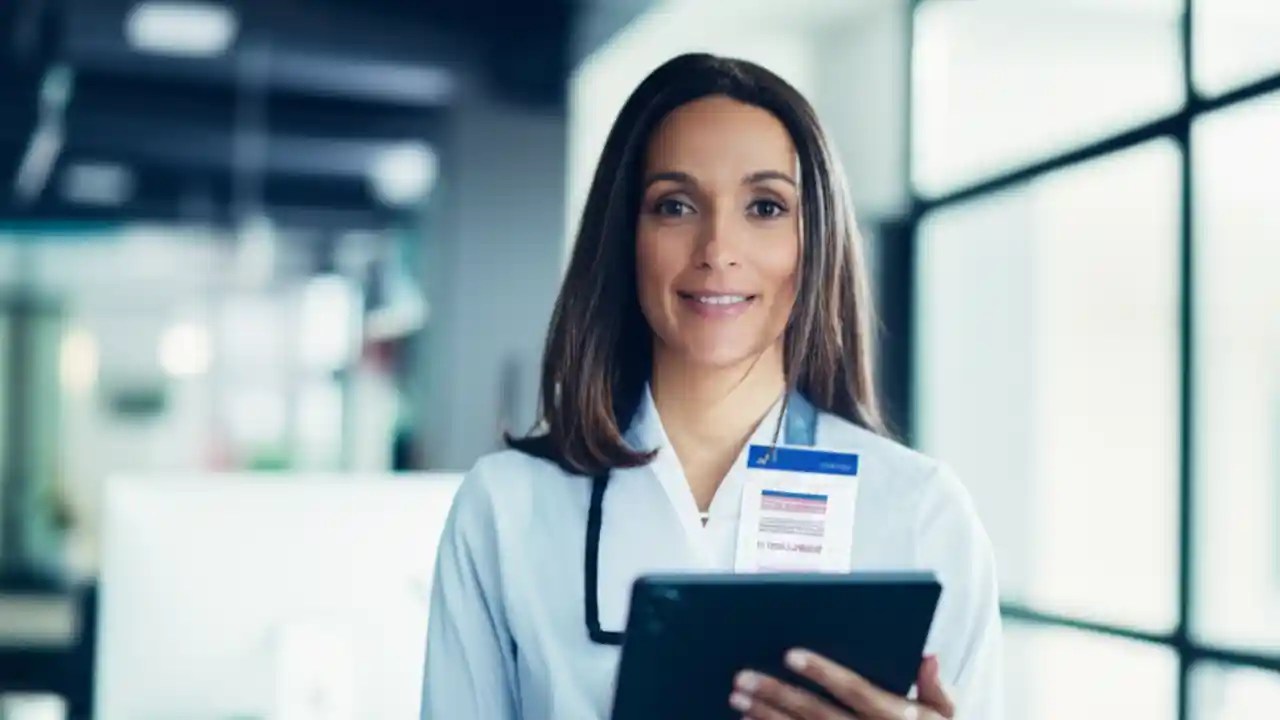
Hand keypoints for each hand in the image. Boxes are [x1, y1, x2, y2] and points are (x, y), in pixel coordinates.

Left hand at [727, 649, 954, 719]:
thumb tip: (928, 656)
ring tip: (737, 697)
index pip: (855, 690)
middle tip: (742, 677)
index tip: (790, 654)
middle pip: (816, 714)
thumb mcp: (946, 719)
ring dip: (765, 716)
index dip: (823, 672)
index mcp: (896, 717)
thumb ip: (937, 689)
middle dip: (777, 694)